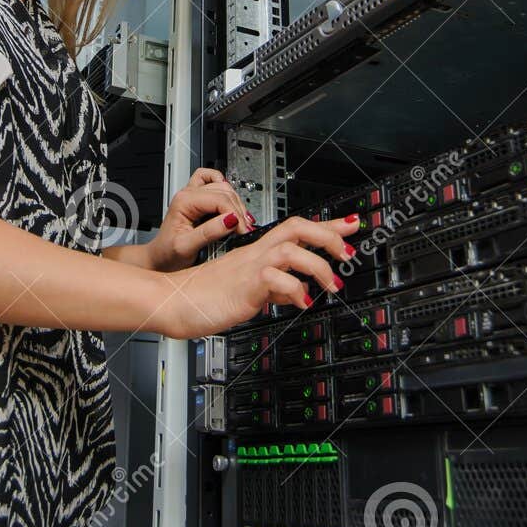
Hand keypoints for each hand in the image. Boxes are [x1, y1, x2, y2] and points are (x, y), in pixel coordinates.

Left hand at [144, 167, 256, 272]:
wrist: (159, 257)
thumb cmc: (167, 254)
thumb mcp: (186, 247)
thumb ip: (208, 233)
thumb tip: (230, 220)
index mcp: (184, 202)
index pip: (219, 199)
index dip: (235, 215)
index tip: (243, 230)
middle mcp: (188, 194)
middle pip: (224, 192)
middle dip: (238, 211)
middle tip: (244, 230)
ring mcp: (193, 194)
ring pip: (224, 186)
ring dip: (236, 202)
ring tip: (241, 221)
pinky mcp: (198, 198)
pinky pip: (213, 179)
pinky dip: (225, 186)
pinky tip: (230, 199)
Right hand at [153, 214, 361, 339]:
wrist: (174, 301)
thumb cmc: (204, 295)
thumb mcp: (249, 291)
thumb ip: (274, 288)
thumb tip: (297, 292)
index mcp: (258, 252)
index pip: (297, 228)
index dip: (328, 224)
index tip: (352, 223)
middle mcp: (256, 254)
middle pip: (298, 227)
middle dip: (330, 235)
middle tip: (350, 251)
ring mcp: (250, 267)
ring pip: (292, 249)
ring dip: (319, 266)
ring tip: (332, 285)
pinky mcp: (244, 286)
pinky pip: (276, 279)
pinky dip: (295, 290)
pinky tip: (302, 303)